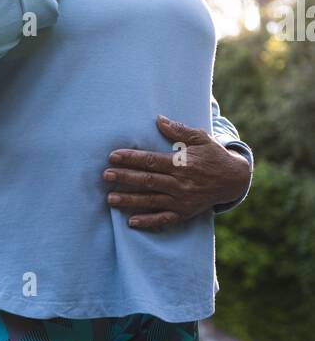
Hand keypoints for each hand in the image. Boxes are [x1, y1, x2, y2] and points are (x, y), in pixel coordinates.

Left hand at [103, 115, 252, 229]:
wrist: (234, 180)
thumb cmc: (213, 155)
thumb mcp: (200, 138)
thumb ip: (179, 130)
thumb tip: (158, 119)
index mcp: (182, 164)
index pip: (151, 161)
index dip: (131, 159)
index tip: (113, 156)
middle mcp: (180, 183)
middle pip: (148, 180)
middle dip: (125, 178)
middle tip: (105, 175)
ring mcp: (182, 200)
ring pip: (151, 200)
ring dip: (130, 200)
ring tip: (110, 198)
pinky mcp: (184, 213)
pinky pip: (164, 219)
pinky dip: (148, 221)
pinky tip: (131, 221)